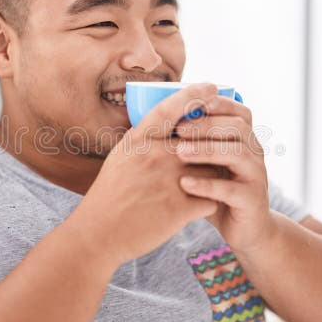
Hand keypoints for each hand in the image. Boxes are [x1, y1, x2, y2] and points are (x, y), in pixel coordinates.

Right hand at [75, 83, 225, 265]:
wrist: (98, 234)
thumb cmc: (108, 196)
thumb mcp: (120, 158)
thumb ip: (144, 142)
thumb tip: (164, 127)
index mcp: (139, 141)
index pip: (170, 108)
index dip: (193, 94)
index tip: (211, 87)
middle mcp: (156, 156)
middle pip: (200, 141)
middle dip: (212, 145)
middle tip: (222, 147)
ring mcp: (170, 181)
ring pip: (211, 170)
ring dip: (213, 177)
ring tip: (211, 183)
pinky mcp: (180, 208)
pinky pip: (210, 199)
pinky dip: (209, 203)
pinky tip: (202, 207)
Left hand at [173, 95, 275, 253]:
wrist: (243, 228)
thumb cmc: (216, 188)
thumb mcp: (206, 161)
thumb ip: (192, 140)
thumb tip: (157, 114)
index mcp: (244, 138)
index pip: (238, 110)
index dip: (216, 103)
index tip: (189, 103)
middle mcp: (254, 152)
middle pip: (237, 127)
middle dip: (206, 124)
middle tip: (178, 129)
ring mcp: (256, 175)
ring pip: (237, 153)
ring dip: (207, 149)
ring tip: (180, 152)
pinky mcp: (251, 200)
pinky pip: (231, 189)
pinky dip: (207, 184)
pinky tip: (185, 184)